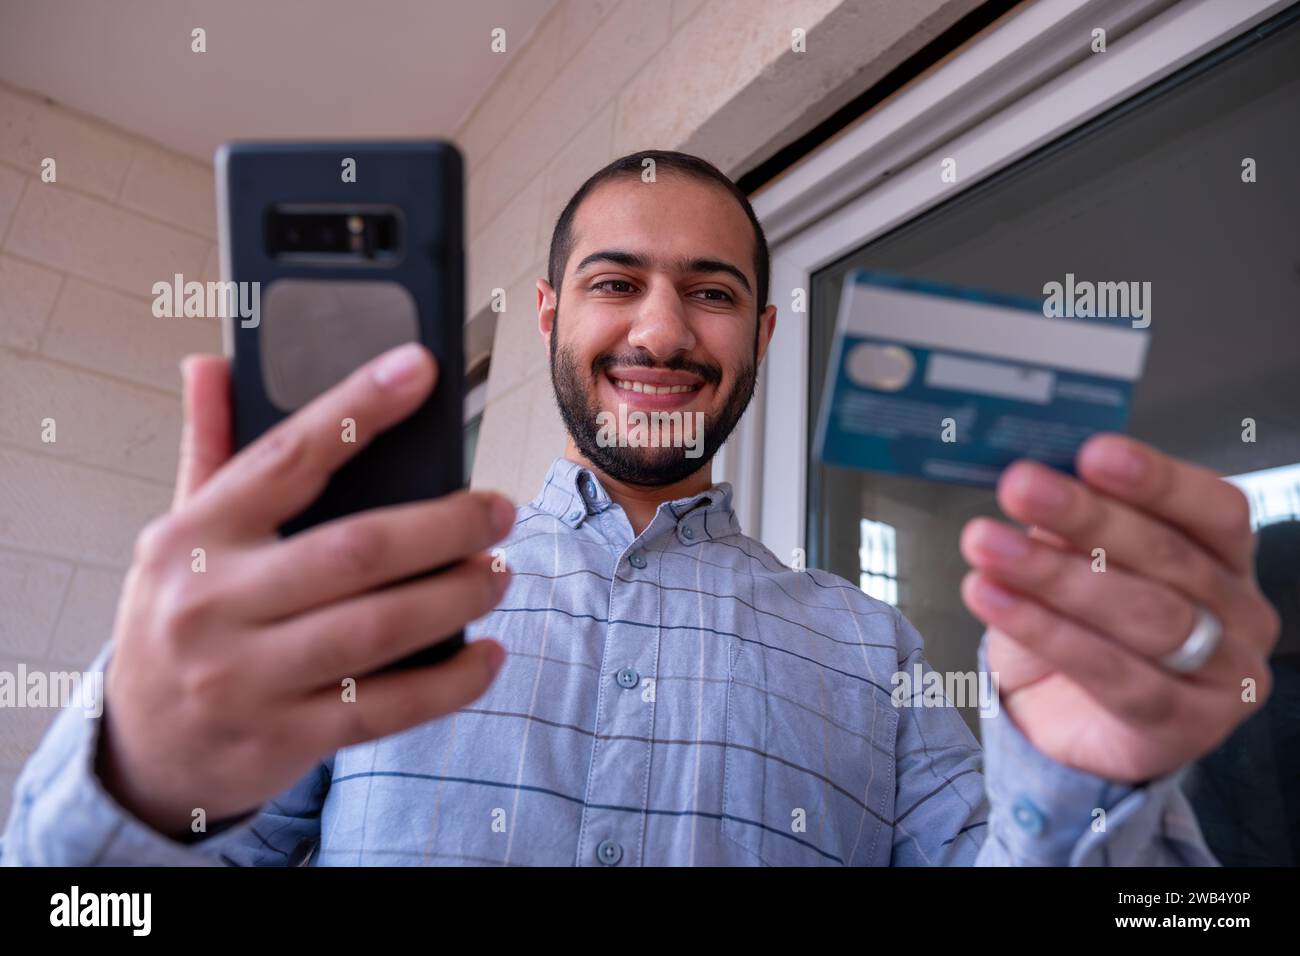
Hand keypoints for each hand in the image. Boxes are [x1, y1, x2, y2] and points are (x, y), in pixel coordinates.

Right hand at [97, 344, 514, 835]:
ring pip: (380, 628)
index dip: (359, 408)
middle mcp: (212, 604)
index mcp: (194, 536)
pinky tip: (487, 656)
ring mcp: (245, 678)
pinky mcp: (283, 739)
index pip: (287, 456)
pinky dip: (451, 682)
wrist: (143, 749)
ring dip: (458, 596)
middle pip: (357, 550)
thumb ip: (208, 449)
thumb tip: (213, 362)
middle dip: (446, 526)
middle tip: (499, 511)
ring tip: (499, 574)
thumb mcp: (180, 534)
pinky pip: (387, 708)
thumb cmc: (180, 620)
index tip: (420, 368)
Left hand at [959, 433, 1279, 782]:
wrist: (1067, 719)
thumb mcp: (1073, 558)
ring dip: (1054, 574)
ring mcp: (1223, 674)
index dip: (1157, 479)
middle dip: (1085, 517)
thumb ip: (1072, 520)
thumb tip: (1034, 471)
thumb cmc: (1080, 625)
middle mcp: (1239, 611)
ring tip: (987, 545)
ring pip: (1144, 615)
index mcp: (1224, 553)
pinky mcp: (1184, 725)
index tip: (1093, 452)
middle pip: (1168, 556)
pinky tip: (994, 598)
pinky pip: (1113, 674)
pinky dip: (1045, 631)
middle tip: (1020, 487)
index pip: (1214, 505)